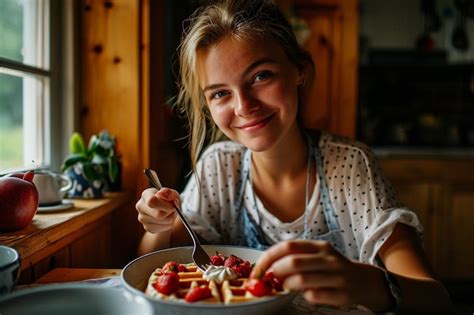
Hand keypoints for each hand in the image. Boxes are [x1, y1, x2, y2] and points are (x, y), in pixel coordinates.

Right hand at [136, 187, 179, 233]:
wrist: (166, 211)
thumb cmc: (169, 200)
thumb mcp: (173, 194)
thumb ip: (170, 193)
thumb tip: (165, 194)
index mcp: (146, 194)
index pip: (152, 201)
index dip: (165, 206)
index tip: (173, 207)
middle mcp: (140, 206)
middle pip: (157, 214)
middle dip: (169, 213)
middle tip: (174, 210)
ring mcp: (142, 218)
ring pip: (161, 222)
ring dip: (170, 219)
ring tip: (170, 214)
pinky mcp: (146, 227)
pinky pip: (161, 228)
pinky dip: (168, 225)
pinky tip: (166, 220)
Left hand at [251, 240, 382, 307]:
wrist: (365, 282)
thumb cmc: (334, 268)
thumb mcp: (318, 256)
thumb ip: (297, 258)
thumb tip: (269, 267)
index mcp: (319, 246)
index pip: (288, 246)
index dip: (269, 257)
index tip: (258, 269)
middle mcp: (329, 258)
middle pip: (293, 262)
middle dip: (276, 272)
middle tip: (271, 279)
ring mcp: (337, 276)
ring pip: (301, 280)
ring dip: (287, 285)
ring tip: (287, 287)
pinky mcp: (342, 294)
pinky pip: (314, 296)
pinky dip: (304, 296)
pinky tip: (307, 294)